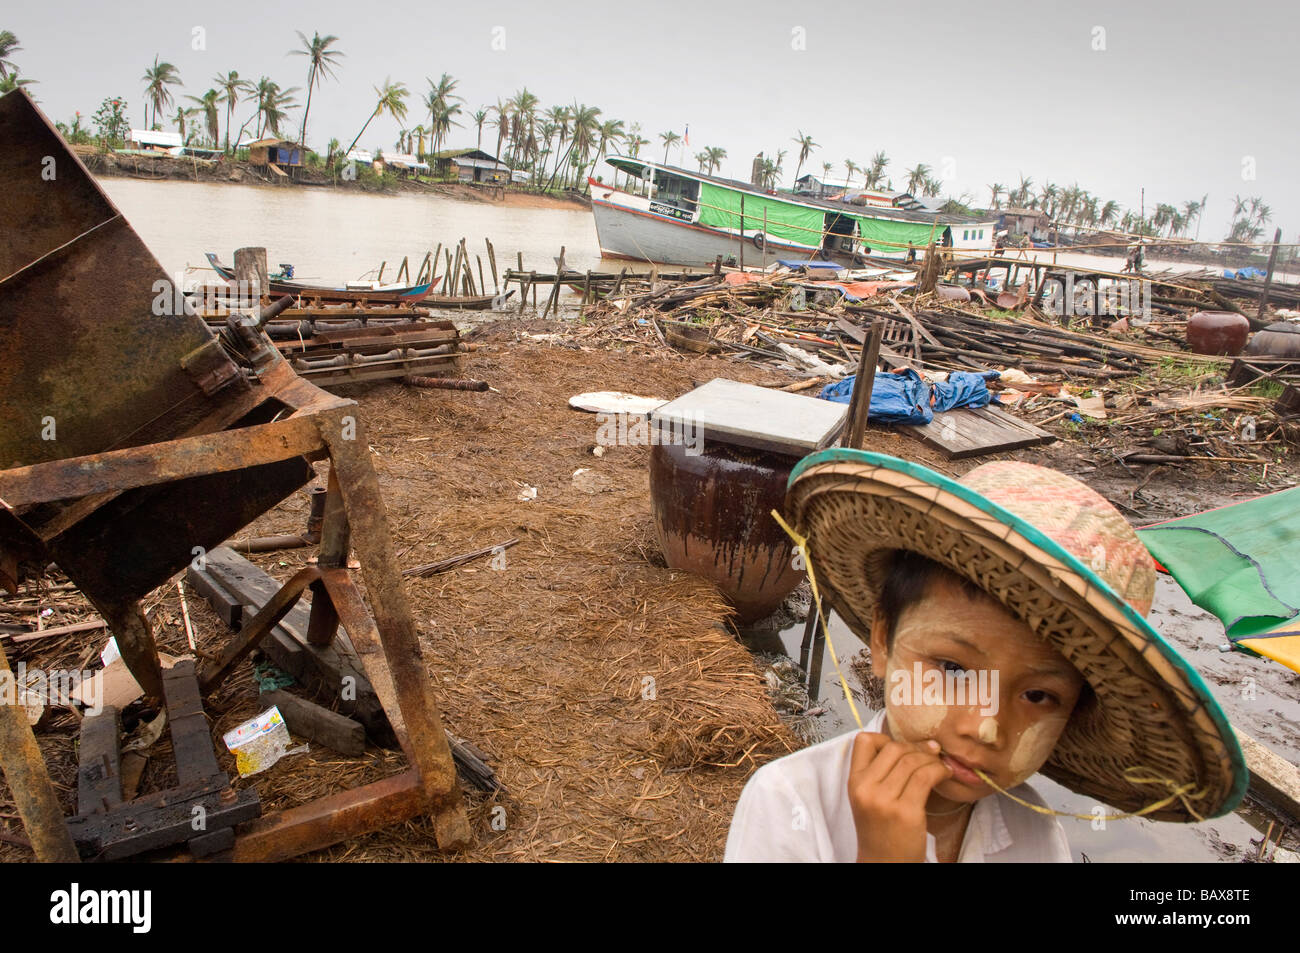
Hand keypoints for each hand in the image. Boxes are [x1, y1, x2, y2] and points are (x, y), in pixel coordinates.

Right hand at [847, 733, 952, 862]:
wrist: (883, 864)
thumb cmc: (880, 831)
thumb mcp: (868, 798)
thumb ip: (879, 772)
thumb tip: (914, 744)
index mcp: (854, 782)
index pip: (864, 740)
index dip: (886, 738)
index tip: (902, 749)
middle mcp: (866, 788)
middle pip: (894, 747)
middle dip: (916, 748)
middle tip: (929, 755)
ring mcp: (885, 800)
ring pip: (912, 760)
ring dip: (932, 759)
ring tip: (940, 766)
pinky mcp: (907, 812)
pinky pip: (925, 777)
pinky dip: (940, 770)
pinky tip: (944, 774)